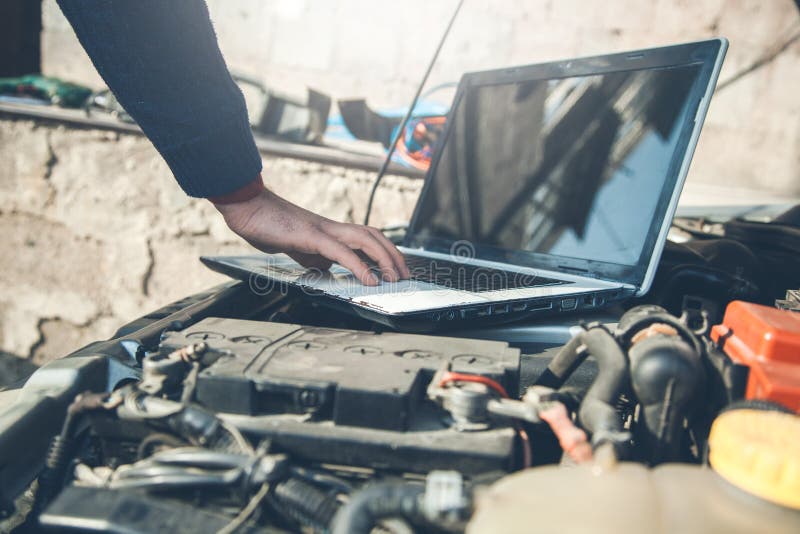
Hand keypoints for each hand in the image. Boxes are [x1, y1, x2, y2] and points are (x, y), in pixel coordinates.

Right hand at [214, 189, 409, 285]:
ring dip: (385, 258)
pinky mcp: (310, 235)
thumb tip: (325, 269)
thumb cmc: (267, 224)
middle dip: (394, 255)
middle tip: (406, 276)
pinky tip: (369, 280)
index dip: (385, 251)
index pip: (366, 238)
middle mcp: (331, 227)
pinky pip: (341, 251)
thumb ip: (314, 257)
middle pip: (373, 236)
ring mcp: (322, 229)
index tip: (397, 270)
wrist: (245, 207)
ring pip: (365, 239)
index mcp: (329, 230)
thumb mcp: (297, 248)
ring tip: (395, 278)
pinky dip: (359, 266)